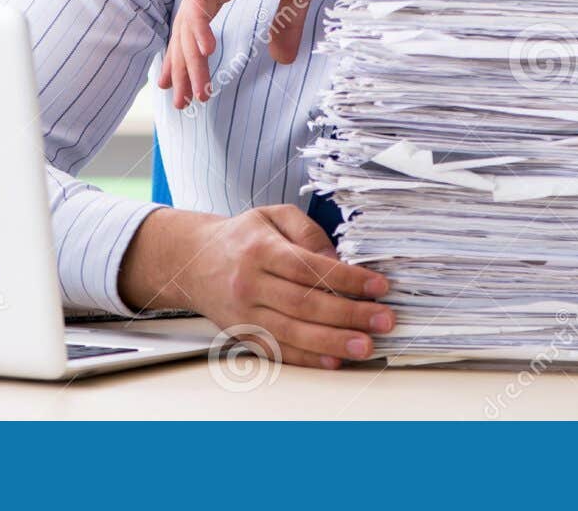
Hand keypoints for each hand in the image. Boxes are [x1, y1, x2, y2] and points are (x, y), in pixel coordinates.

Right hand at [120, 205, 393, 368]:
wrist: (193, 262)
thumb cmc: (241, 237)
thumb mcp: (271, 216)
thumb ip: (306, 231)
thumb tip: (338, 259)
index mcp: (259, 250)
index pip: (308, 268)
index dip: (347, 279)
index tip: (379, 285)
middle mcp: (250, 284)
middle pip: (305, 304)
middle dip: (349, 314)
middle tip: (384, 320)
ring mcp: (245, 314)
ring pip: (293, 333)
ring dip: (333, 342)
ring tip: (366, 346)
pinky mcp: (244, 335)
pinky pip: (278, 351)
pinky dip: (307, 359)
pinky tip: (333, 360)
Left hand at [157, 0, 327, 107]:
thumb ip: (285, 24)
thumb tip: (280, 60)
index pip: (200, 28)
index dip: (191, 61)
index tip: (189, 93)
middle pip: (187, 29)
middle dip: (183, 67)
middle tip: (181, 102)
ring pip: (189, 17)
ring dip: (189, 55)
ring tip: (194, 87)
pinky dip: (198, 22)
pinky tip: (204, 49)